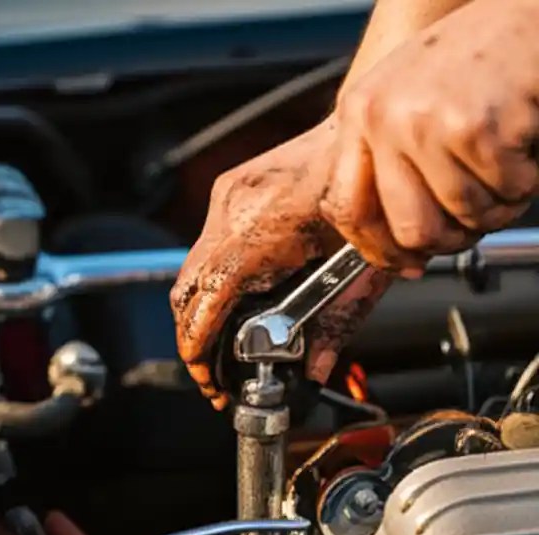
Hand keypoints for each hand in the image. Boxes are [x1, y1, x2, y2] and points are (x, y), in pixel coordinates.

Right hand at [171, 121, 391, 409]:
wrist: (371, 127)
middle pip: (187, 291)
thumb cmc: (375, 187)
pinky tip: (236, 300)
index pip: (205, 300)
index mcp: (259, 230)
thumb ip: (337, 325)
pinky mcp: (229, 190)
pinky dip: (212, 281)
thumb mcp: (368, 268)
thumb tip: (313, 370)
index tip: (207, 378)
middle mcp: (231, 209)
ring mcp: (226, 197)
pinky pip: (206, 248)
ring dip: (200, 310)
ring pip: (191, 270)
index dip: (198, 346)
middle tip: (214, 374)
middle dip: (193, 338)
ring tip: (222, 344)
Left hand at [322, 0, 538, 273]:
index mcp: (359, 113)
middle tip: (476, 218)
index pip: (345, 208)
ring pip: (465, 215)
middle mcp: (382, 117)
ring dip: (499, 204)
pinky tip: (525, 144)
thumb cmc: (476, 58)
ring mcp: (425, 122)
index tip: (405, 260)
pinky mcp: (475, 127)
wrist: (529, 12)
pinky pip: (506, 191)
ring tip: (506, 165)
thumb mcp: (409, 101)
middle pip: (410, 229)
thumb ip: (395, 167)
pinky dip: (526, 180)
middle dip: (453, 238)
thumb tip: (403, 255)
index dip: (378, 249)